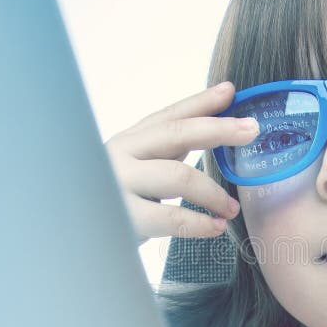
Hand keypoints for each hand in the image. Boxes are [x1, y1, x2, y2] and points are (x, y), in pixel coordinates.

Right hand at [105, 82, 257, 244]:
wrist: (75, 235)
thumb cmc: (117, 201)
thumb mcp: (140, 167)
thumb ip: (171, 144)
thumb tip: (219, 113)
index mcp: (130, 141)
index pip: (170, 115)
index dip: (202, 101)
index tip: (231, 91)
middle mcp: (122, 154)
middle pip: (176, 133)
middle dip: (218, 129)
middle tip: (252, 130)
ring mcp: (120, 184)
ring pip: (178, 176)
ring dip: (213, 192)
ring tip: (232, 208)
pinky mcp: (124, 217)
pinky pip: (170, 217)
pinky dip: (199, 223)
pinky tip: (216, 228)